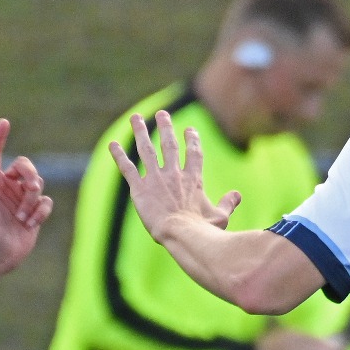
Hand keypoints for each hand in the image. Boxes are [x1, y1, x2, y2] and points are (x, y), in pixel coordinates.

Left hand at [0, 119, 52, 268]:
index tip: (4, 122)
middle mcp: (8, 184)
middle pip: (25, 165)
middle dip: (30, 174)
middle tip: (30, 188)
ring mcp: (22, 196)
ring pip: (37, 183)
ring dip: (31, 201)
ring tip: (21, 218)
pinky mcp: (35, 209)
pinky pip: (46, 201)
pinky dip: (40, 212)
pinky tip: (29, 224)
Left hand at [109, 110, 241, 241]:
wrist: (182, 235)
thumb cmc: (202, 231)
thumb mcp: (220, 217)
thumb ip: (229, 204)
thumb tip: (237, 195)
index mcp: (193, 179)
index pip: (193, 153)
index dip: (192, 140)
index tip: (190, 129)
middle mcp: (174, 174)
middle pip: (169, 144)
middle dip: (165, 127)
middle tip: (162, 114)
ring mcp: (156, 179)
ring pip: (146, 150)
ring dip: (141, 132)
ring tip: (136, 118)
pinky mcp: (140, 189)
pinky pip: (127, 169)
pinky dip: (119, 156)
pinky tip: (112, 145)